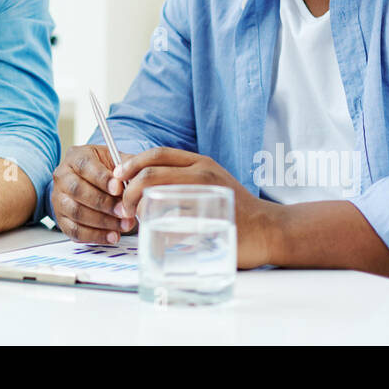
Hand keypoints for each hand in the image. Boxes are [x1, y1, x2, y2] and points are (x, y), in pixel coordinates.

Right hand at [50, 144, 135, 244]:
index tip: (119, 189)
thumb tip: (138, 177)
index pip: (85, 166)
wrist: (90, 181)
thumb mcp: (115, 160)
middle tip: (125, 211)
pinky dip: (96, 236)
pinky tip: (112, 235)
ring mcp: (59, 199)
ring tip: (124, 225)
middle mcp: (63, 177)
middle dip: (104, 203)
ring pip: (76, 212)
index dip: (102, 179)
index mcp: (76, 157)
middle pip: (78, 190)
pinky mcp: (61, 219)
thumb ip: (127, 166)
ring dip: (103, 222)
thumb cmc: (104, 170)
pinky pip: (75, 231)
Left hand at [113, 147, 278, 268]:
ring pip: (157, 197)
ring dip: (139, 210)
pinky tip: (157, 235)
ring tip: (138, 222)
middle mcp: (203, 173)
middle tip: (123, 208)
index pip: (156, 154)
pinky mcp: (210, 221)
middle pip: (151, 174)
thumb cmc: (235, 207)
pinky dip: (157, 230)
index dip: (130, 164)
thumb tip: (142, 182)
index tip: (118, 178)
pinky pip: (172, 224)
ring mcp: (207, 196)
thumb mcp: (210, 180)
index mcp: (200, 162)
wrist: (270, 228)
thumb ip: (182, 177)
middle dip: (128, 191)